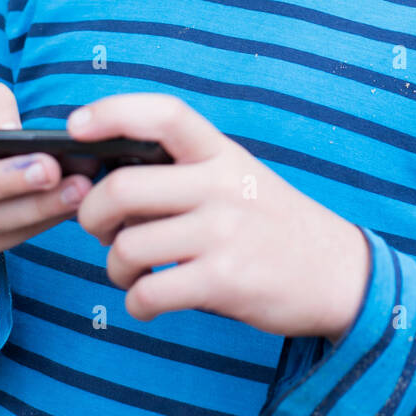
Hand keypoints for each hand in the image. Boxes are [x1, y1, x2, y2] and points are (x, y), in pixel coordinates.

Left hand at [66, 93, 371, 341]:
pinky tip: (151, 301)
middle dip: (91, 216)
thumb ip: (184, 174)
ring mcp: (223, 233)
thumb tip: (105, 184)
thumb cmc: (271, 225)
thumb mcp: (238, 179)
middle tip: (99, 230)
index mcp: (223, 154)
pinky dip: (137, 303)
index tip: (76, 125)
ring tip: (132, 273)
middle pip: (121, 189)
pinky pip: (148, 293)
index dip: (113, 112)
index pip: (164, 114)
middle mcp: (221, 186)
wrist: (339, 275)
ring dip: (114, 268)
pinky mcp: (224, 281)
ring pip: (126, 248)